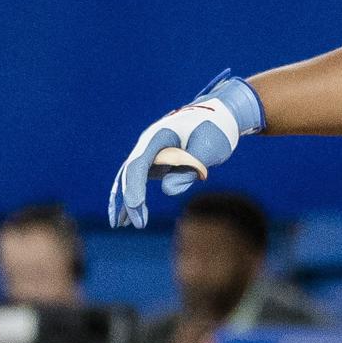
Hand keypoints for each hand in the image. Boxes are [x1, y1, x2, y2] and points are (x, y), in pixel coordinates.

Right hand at [109, 72, 265, 228]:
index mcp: (159, 135)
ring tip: (121, 225)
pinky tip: (126, 218)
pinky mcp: (155, 163)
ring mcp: (150, 153)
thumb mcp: (208, 149)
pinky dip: (132, 198)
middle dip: (131, 199)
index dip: (135, 185)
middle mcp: (149, 143)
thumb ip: (189, 169)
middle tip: (139, 224)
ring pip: (130, 178)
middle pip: (131, 172)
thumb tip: (168, 190)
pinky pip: (138, 181)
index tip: (136, 206)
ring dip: (126, 201)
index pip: (140, 163)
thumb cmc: (216, 130)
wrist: (220, 117)